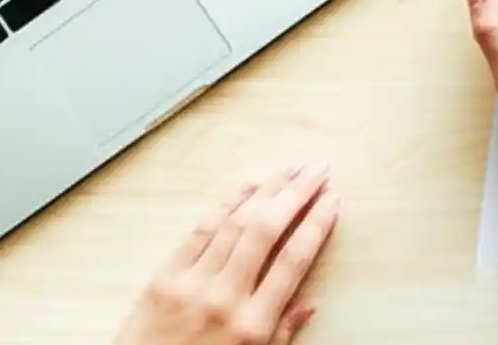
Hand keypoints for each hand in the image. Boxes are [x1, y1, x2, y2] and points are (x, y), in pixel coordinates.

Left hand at [116, 165, 340, 344]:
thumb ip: (281, 334)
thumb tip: (309, 305)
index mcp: (252, 326)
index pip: (294, 262)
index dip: (317, 225)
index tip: (333, 201)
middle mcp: (224, 299)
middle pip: (268, 231)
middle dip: (297, 194)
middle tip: (318, 170)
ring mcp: (192, 284)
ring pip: (235, 223)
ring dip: (266, 190)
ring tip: (289, 169)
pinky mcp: (164, 276)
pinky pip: (199, 231)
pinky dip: (225, 204)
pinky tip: (246, 186)